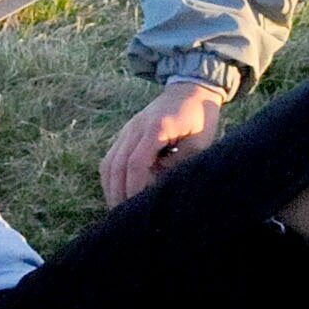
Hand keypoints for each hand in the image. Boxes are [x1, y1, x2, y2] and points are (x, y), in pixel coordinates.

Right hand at [100, 82, 225, 205]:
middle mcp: (136, 128)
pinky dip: (111, 178)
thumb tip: (160, 185)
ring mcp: (128, 130)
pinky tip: (118, 193)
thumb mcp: (200, 142)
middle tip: (124, 217)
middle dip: (118, 193)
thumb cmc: (199, 119)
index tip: (137, 207)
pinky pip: (110, 158)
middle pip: (116, 165)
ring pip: (108, 163)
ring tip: (118, 210)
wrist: (189, 91)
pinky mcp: (125, 134)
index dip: (134, 187)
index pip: (136, 163)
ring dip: (111, 188)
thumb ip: (180, 162)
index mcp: (156, 128)